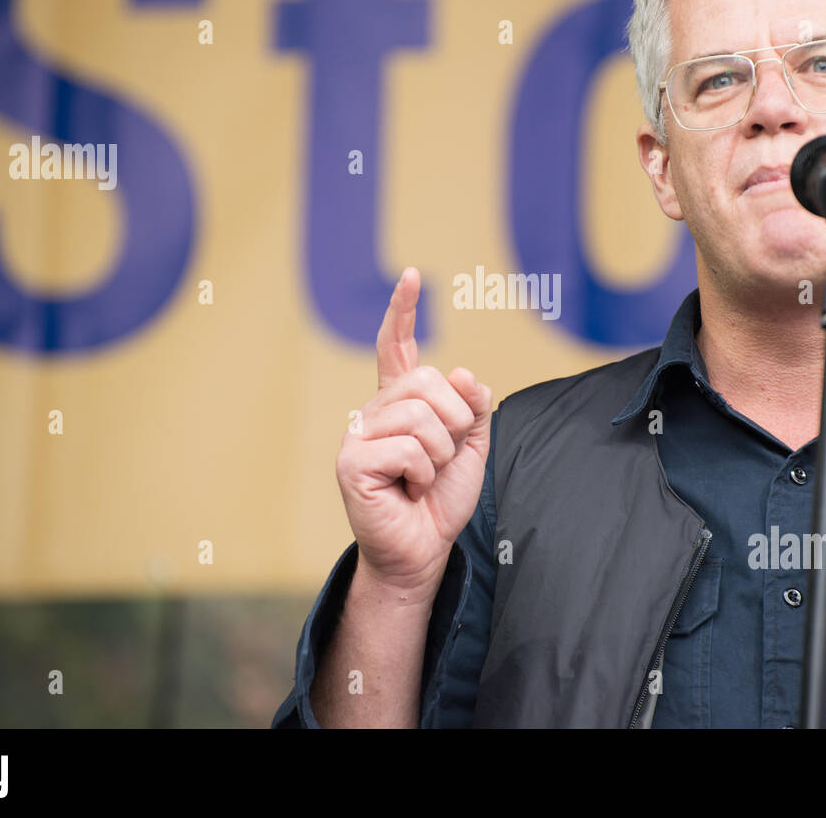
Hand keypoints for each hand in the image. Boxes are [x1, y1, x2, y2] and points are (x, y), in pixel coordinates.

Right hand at [334, 267, 492, 595]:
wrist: (423, 549)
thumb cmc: (441, 498)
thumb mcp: (472, 446)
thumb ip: (473, 407)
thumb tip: (461, 374)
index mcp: (400, 402)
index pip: (395, 346)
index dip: (402, 311)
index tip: (412, 276)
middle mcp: (374, 410)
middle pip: (427, 381)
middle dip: (454, 423)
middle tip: (441, 458)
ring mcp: (358, 434)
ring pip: (422, 416)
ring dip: (441, 455)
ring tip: (422, 477)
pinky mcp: (352, 461)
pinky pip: (409, 447)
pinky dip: (424, 473)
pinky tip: (408, 489)